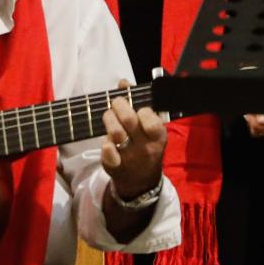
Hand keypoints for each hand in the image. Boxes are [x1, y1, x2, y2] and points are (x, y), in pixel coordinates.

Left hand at [102, 79, 166, 201]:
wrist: (141, 181)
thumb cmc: (144, 144)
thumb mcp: (148, 126)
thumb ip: (137, 102)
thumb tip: (123, 82)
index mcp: (158, 136)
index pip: (151, 119)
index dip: (141, 109)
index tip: (137, 108)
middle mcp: (146, 147)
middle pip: (129, 120)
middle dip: (118, 105)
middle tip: (116, 104)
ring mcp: (130, 157)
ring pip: (116, 133)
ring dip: (109, 120)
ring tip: (109, 118)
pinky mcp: (115, 166)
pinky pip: (107, 153)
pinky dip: (105, 144)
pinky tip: (107, 142)